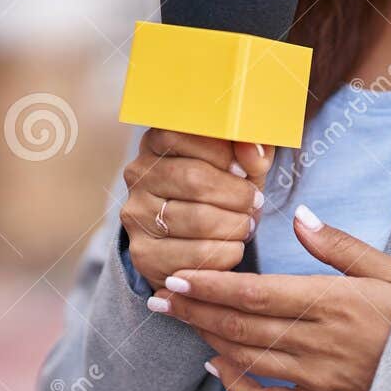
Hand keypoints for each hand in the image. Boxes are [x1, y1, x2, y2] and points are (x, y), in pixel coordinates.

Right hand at [120, 129, 269, 289]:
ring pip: (198, 219)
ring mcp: (136, 215)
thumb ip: (251, 151)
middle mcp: (138, 174)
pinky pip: (197, 254)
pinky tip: (231, 247)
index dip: (221, 154)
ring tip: (245, 225)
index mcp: (156, 142)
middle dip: (235, 194)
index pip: (181, 136)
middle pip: (192, 179)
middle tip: (254, 203)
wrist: (198, 243)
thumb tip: (253, 147)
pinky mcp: (144, 253)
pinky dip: (226, 253)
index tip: (243, 170)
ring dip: (234, 225)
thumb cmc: (221, 193)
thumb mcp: (240, 165)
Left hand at [153, 205, 390, 390]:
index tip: (177, 278)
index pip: (255, 294)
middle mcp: (317, 342)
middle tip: (158, 299)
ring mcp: (317, 378)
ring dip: (207, 339)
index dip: (210, 287)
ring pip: (247, 359)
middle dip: (193, 311)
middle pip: (239, 326)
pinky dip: (236, 388)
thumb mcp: (389, 269)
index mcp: (331, 302)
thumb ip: (339, 245)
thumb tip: (300, 215)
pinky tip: (216, 368)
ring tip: (180, 321)